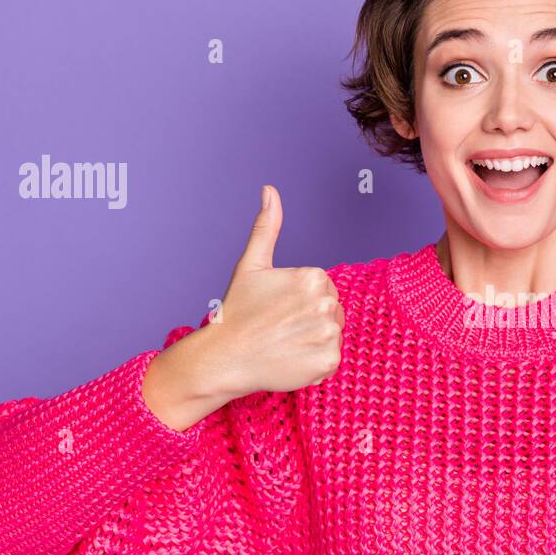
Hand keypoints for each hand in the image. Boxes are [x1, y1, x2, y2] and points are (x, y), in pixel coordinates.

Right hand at [198, 184, 343, 396]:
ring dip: (313, 342)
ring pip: (332, 335)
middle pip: (332, 312)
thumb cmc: (237, 311)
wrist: (224, 358)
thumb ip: (266, 227)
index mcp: (313, 277)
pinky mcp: (328, 361)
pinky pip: (330, 361)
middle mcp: (326, 303)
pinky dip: (313, 364)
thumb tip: (269, 189)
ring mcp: (328, 333)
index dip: (301, 302)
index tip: (278, 310)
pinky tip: (290, 360)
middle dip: (310, 320)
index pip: (324, 290)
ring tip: (284, 344)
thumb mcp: (251, 265)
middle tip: (280, 329)